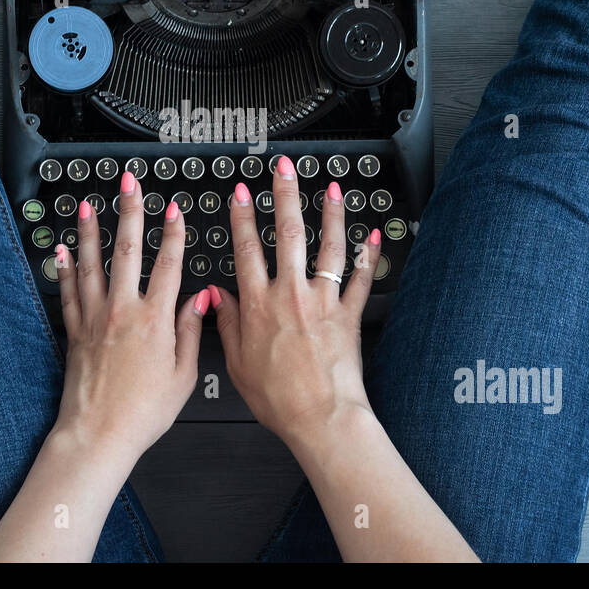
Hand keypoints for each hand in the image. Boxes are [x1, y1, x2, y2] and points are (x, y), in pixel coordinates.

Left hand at [52, 170, 205, 463]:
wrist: (99, 434)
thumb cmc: (143, 413)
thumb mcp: (183, 375)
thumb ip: (191, 332)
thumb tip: (200, 301)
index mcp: (155, 320)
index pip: (169, 264)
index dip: (174, 232)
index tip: (175, 209)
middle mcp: (122, 311)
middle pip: (127, 250)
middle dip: (130, 212)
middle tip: (129, 185)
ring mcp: (95, 318)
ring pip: (92, 264)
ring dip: (91, 231)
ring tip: (89, 204)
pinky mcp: (75, 332)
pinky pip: (69, 291)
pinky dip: (65, 268)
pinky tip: (63, 249)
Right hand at [208, 155, 381, 448]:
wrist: (320, 418)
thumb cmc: (280, 399)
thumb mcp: (237, 364)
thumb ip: (228, 324)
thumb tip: (217, 297)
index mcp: (258, 305)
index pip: (246, 249)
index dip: (241, 217)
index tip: (239, 193)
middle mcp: (291, 295)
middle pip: (287, 234)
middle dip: (284, 196)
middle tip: (284, 169)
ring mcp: (322, 301)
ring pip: (327, 247)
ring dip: (330, 214)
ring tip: (332, 189)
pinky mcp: (348, 315)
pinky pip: (359, 279)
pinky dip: (367, 256)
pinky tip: (370, 235)